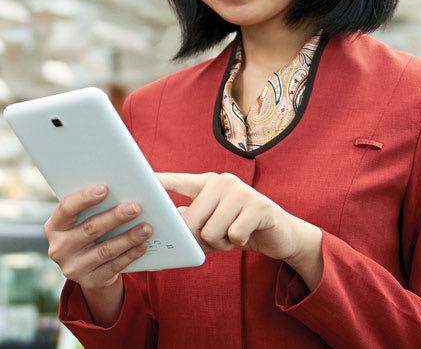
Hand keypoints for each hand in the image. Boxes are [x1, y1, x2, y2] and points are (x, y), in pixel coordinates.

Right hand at [42, 184, 152, 291]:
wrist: (85, 269)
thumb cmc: (85, 234)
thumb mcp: (79, 221)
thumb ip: (89, 208)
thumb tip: (118, 191)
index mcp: (54, 227)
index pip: (66, 209)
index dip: (84, 198)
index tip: (105, 188)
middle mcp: (59, 248)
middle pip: (90, 229)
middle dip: (115, 217)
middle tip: (135, 207)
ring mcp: (73, 267)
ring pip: (105, 250)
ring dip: (128, 238)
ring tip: (146, 227)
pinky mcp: (90, 280)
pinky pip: (114, 266)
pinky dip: (130, 254)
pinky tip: (142, 244)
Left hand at [157, 172, 320, 265]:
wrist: (279, 234)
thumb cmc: (238, 229)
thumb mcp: (212, 226)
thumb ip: (191, 224)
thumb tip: (171, 226)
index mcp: (207, 184)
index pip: (178, 181)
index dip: (160, 180)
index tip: (141, 178)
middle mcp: (222, 181)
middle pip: (192, 219)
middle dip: (202, 237)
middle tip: (220, 236)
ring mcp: (241, 191)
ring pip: (211, 230)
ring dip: (222, 243)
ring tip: (233, 235)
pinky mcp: (259, 205)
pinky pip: (233, 235)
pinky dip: (238, 243)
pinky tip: (247, 235)